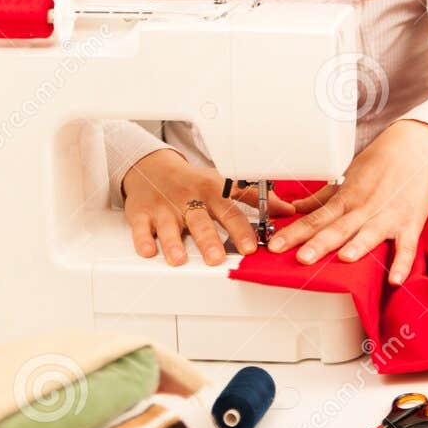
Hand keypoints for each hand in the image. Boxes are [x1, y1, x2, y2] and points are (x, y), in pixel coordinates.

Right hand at [120, 148, 297, 265]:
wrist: (153, 167)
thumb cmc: (193, 181)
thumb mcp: (223, 183)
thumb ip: (254, 197)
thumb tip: (286, 210)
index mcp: (213, 192)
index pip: (230, 212)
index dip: (241, 230)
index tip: (251, 248)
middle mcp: (190, 199)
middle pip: (200, 221)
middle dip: (208, 240)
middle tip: (215, 259)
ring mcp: (165, 207)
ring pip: (171, 226)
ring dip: (174, 243)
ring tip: (179, 260)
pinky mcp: (142, 214)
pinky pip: (142, 227)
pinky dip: (143, 240)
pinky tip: (148, 251)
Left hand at [267, 119, 427, 284]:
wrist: (414, 143)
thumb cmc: (380, 161)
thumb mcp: (347, 176)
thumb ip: (323, 197)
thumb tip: (295, 208)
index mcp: (346, 198)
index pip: (316, 218)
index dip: (295, 232)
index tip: (275, 246)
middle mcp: (364, 208)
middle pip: (339, 228)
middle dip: (320, 243)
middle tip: (302, 258)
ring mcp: (388, 215)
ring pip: (370, 233)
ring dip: (358, 245)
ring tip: (345, 258)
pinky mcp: (410, 222)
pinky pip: (406, 246)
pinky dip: (402, 262)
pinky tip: (394, 279)